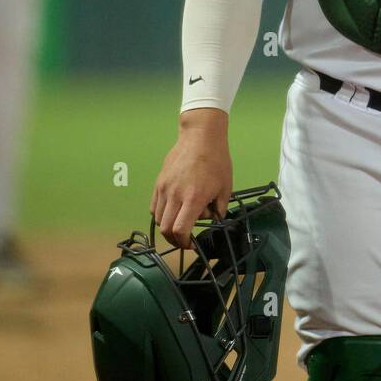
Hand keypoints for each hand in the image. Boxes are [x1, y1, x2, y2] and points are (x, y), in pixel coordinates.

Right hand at [150, 111, 232, 248]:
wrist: (201, 137)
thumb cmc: (217, 160)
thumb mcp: (226, 187)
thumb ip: (219, 209)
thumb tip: (213, 221)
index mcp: (194, 198)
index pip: (180, 230)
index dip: (184, 242)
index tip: (190, 243)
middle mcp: (176, 195)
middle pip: (166, 229)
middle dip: (174, 239)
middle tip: (184, 239)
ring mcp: (164, 188)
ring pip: (158, 219)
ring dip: (168, 226)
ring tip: (181, 220)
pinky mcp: (159, 182)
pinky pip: (154, 206)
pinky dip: (161, 214)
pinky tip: (173, 210)